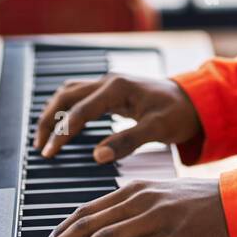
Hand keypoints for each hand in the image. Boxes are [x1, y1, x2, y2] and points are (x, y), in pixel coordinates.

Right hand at [33, 73, 201, 160]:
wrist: (195, 100)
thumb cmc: (179, 113)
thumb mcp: (158, 129)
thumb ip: (128, 141)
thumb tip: (97, 156)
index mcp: (118, 88)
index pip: (79, 111)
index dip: (61, 134)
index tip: (49, 153)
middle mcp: (109, 81)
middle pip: (66, 96)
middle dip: (49, 120)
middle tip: (40, 147)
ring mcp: (109, 84)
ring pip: (70, 92)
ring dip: (54, 112)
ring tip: (44, 137)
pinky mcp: (112, 91)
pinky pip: (80, 95)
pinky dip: (66, 108)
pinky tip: (62, 125)